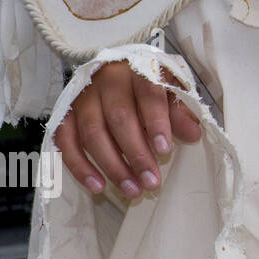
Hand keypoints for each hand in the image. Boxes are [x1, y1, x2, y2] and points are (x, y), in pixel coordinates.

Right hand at [54, 61, 201, 198]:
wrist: (112, 69)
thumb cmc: (146, 83)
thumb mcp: (169, 88)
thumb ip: (179, 110)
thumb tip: (193, 134)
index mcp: (138, 70)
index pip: (148, 95)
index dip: (156, 123)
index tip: (165, 150)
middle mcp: (106, 81)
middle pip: (119, 119)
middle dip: (136, 154)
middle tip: (151, 182)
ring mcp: (82, 98)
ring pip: (93, 133)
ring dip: (112, 166)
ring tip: (132, 190)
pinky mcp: (64, 114)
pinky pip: (66, 142)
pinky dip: (80, 167)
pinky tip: (98, 187)